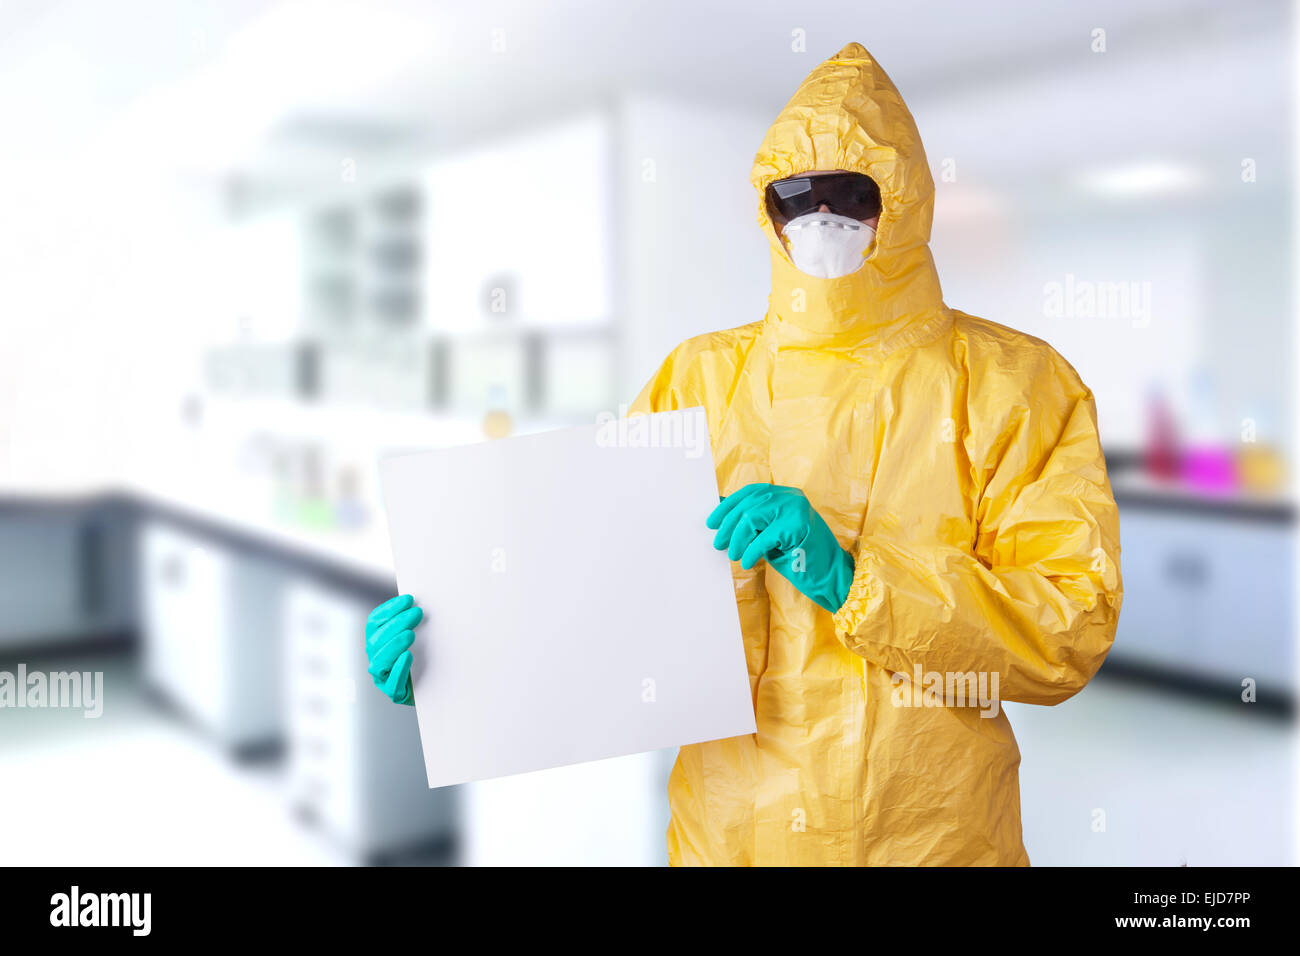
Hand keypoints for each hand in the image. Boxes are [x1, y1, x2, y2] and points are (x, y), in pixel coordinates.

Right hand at [364, 594, 422, 704]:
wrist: (428, 688)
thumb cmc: (419, 658)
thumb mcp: (414, 637)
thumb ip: (411, 623)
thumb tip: (418, 604)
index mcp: (376, 641)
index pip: (375, 621)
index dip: (390, 609)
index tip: (408, 599)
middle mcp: (374, 657)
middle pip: (377, 639)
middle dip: (397, 624)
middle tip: (416, 613)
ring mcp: (381, 676)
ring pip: (379, 661)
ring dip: (395, 645)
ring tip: (410, 635)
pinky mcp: (393, 692)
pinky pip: (391, 683)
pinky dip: (399, 669)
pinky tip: (407, 656)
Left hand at [706, 483, 854, 612]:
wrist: (831, 574)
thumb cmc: (799, 556)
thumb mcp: (770, 534)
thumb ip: (752, 523)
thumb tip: (720, 516)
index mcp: (785, 494)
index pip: (749, 493)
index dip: (727, 506)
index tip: (711, 522)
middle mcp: (791, 497)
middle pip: (747, 504)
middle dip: (727, 526)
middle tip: (718, 543)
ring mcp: (796, 509)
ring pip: (751, 517)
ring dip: (736, 539)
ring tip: (732, 554)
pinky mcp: (798, 526)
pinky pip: (763, 537)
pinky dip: (750, 551)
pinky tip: (746, 562)